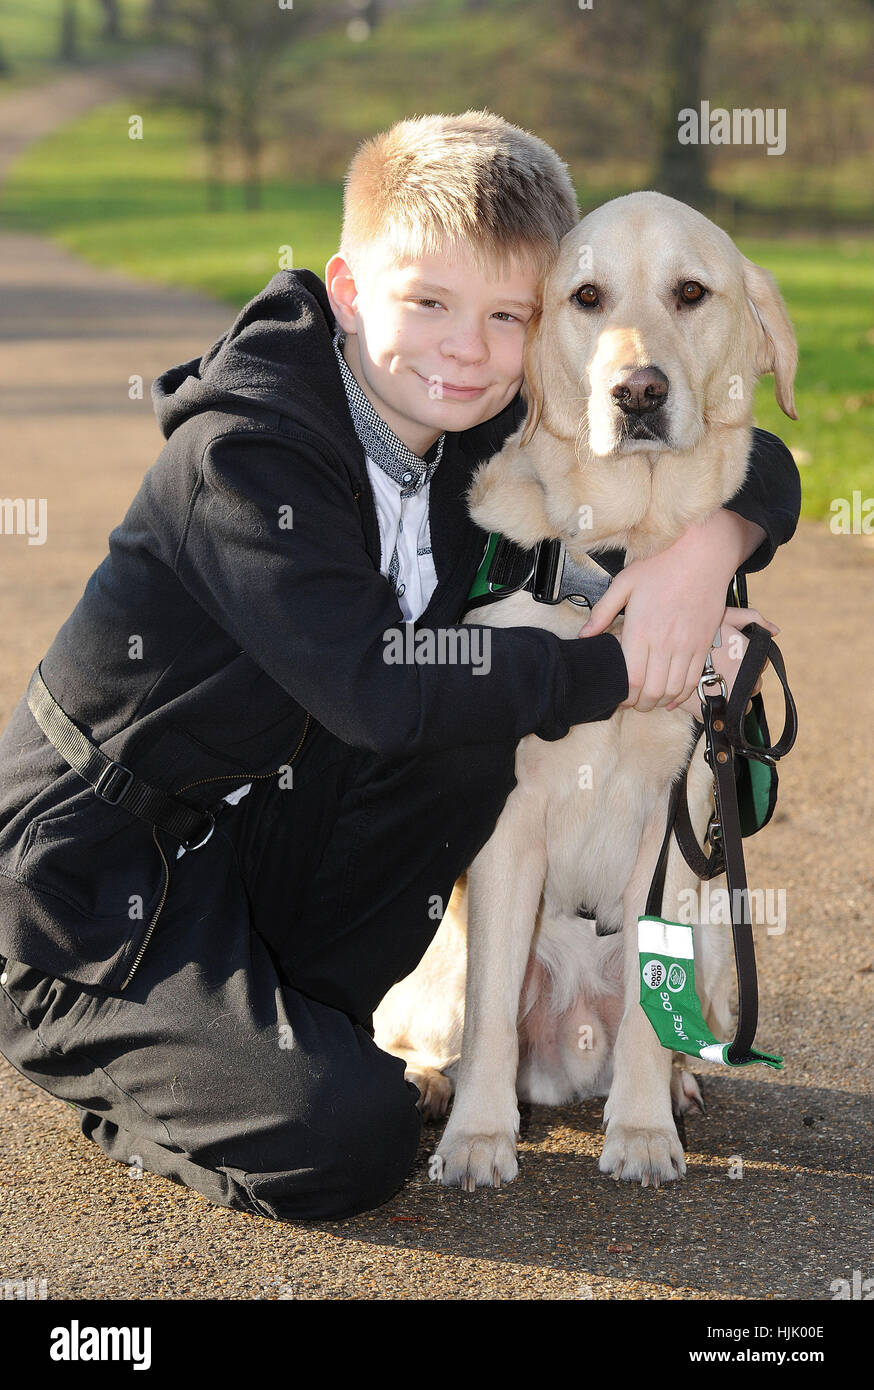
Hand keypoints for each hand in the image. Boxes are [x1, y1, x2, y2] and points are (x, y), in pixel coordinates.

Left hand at [578, 513, 772, 711]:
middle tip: (632, 703)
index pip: (632, 679)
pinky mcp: (704, 643)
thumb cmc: (661, 564)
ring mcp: (687, 645)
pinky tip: (671, 698)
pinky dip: (682, 695)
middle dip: (640, 705)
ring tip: (649, 702)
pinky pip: (694, 679)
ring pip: (673, 690)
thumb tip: (584, 636)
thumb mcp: (624, 582)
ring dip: (660, 703)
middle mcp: (665, 642)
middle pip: (652, 691)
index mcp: (641, 629)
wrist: (702, 553)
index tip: (618, 698)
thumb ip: (602, 612)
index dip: (624, 697)